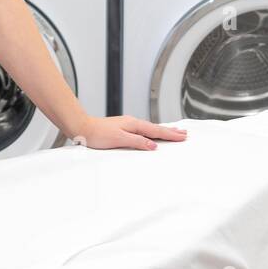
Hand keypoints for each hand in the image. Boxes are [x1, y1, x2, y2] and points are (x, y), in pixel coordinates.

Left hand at [70, 114, 187, 150]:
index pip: (156, 131)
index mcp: (134, 124)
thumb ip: (137, 141)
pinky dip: (153, 132)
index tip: (182, 137)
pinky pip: (144, 130)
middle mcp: (133, 123)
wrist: (83, 128)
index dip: (170, 135)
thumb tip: (153, 145)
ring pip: (150, 128)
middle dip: (170, 132)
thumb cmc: (98, 134)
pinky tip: (153, 134)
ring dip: (163, 131)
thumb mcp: (119, 139)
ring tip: (174, 132)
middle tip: (184, 134)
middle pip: (156, 128)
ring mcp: (128, 125)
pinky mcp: (124, 129)